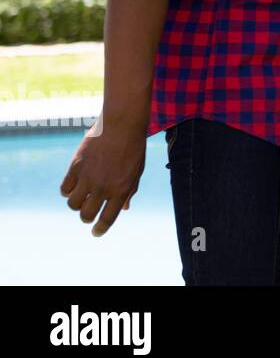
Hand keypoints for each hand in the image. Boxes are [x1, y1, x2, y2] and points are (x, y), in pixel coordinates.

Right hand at [60, 120, 146, 236]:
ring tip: (82, 197)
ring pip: (72, 205)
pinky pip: (64, 189)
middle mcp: (104, 187)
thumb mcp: (137, 171)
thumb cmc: (133, 148)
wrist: (122, 125)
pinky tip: (74, 185)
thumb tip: (125, 209)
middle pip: (86, 215)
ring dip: (76, 204)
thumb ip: (130, 191)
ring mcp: (88, 178)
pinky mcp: (75, 167)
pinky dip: (67, 190)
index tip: (95, 232)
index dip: (100, 229)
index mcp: (122, 190)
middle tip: (88, 212)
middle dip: (86, 217)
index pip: (107, 218)